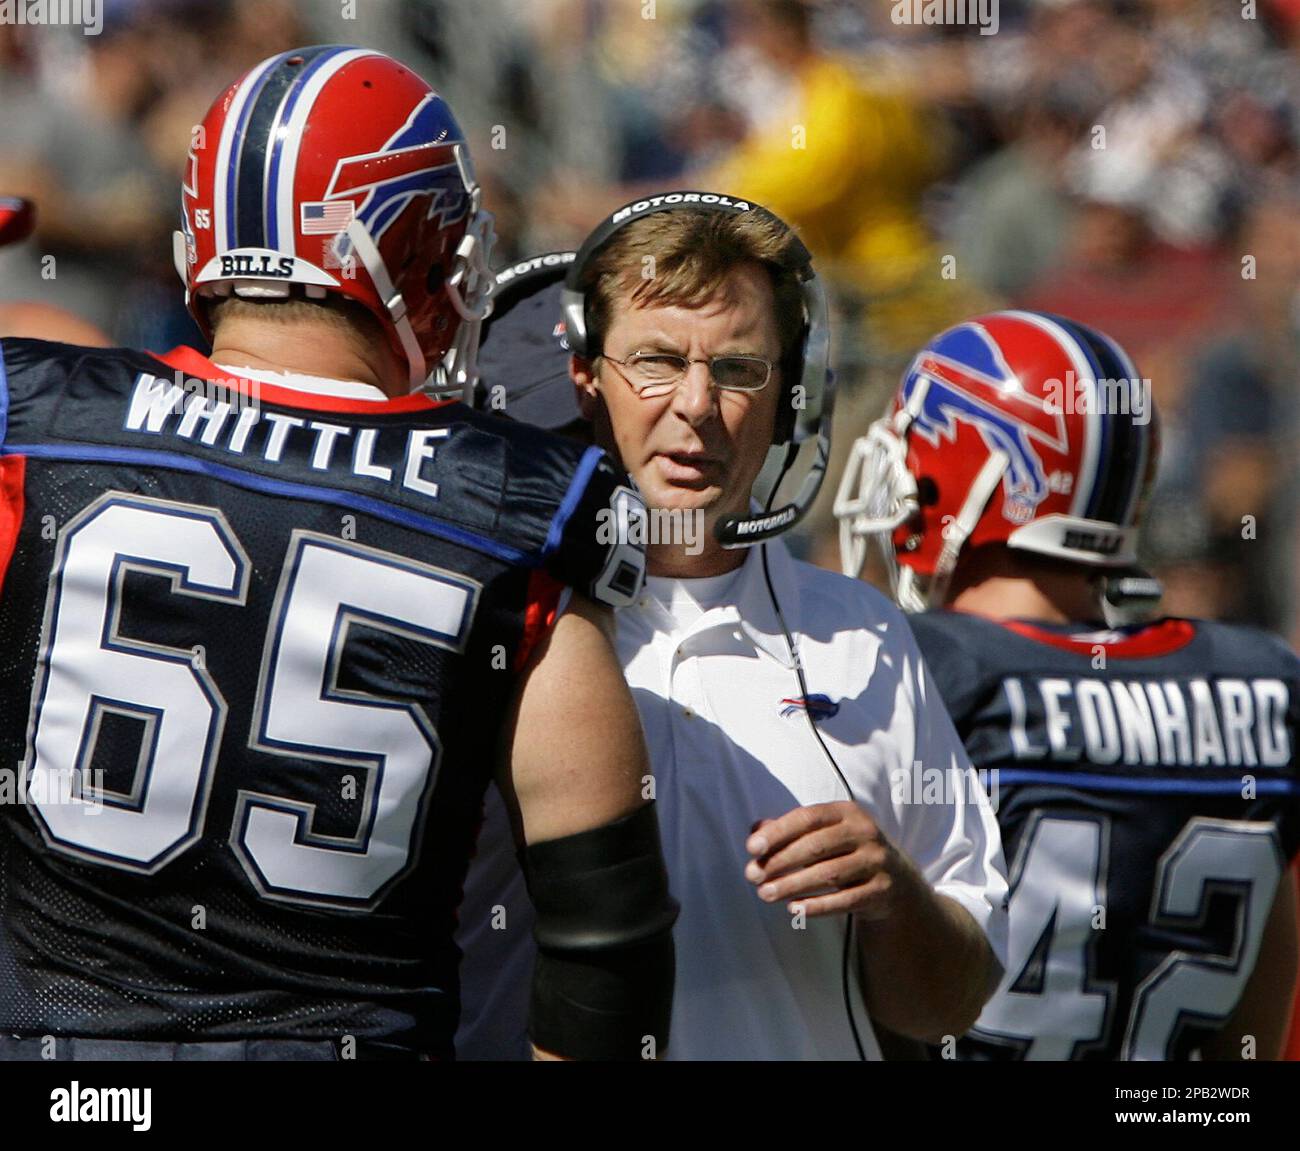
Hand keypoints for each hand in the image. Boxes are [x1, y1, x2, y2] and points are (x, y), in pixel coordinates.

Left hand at [743, 802, 916, 920]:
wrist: (895, 881)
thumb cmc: (846, 852)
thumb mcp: (823, 834)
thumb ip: (789, 830)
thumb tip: (755, 832)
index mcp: (847, 812)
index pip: (807, 817)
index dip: (778, 832)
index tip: (752, 848)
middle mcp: (865, 832)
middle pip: (815, 846)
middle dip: (779, 862)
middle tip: (752, 876)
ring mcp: (876, 861)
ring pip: (828, 874)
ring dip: (792, 885)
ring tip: (765, 894)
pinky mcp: (881, 890)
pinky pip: (845, 900)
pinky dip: (817, 905)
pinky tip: (793, 908)